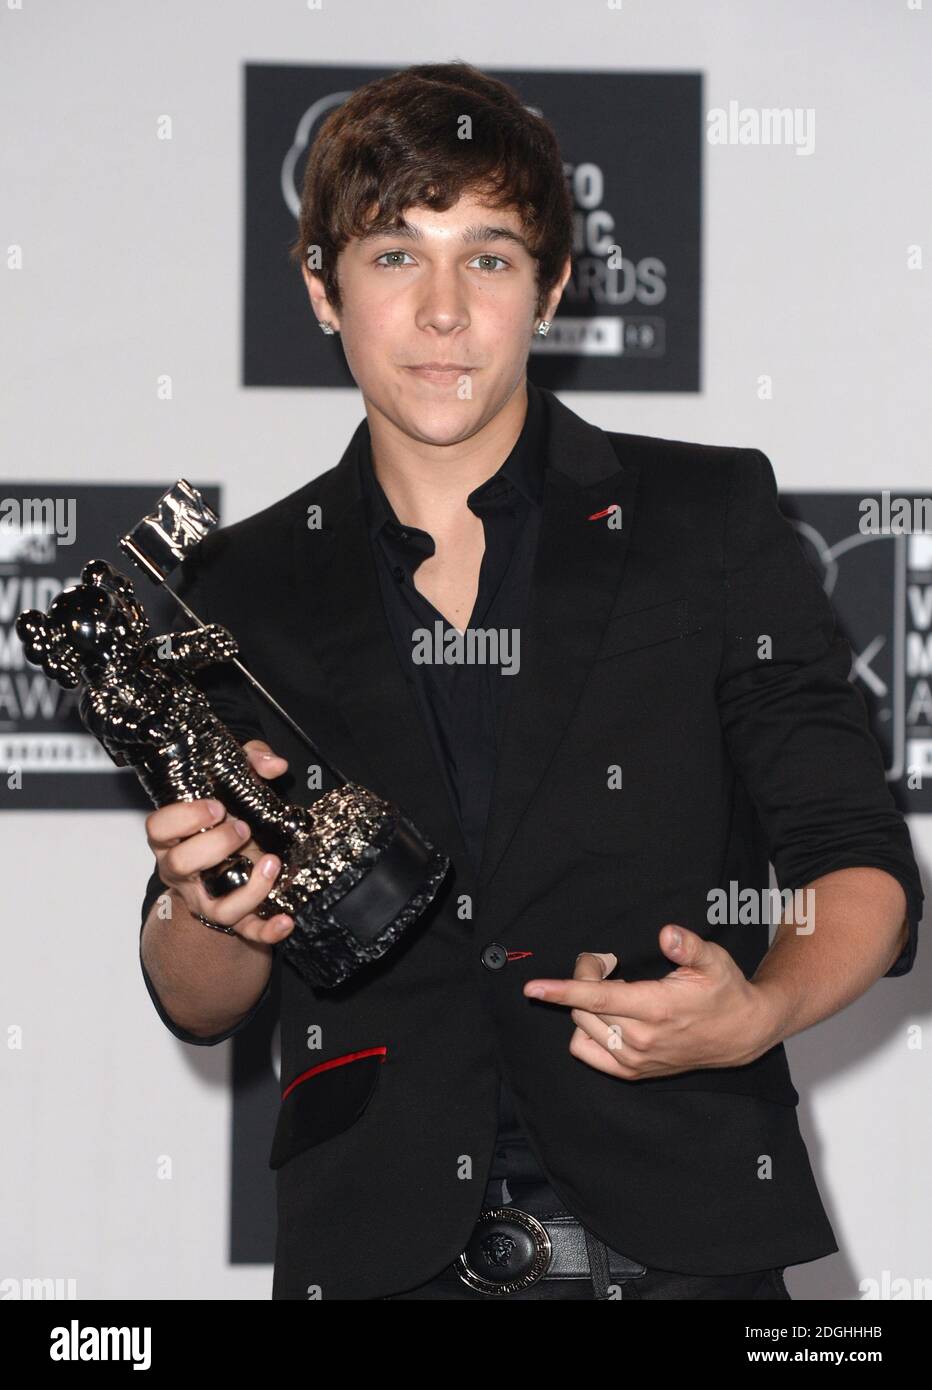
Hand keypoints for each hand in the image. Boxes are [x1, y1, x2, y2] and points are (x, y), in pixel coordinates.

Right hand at [144, 738, 293, 945]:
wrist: (229, 862)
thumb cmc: (227, 816)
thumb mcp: (234, 783)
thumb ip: (251, 762)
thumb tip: (275, 764)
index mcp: (175, 836)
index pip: (158, 829)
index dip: (182, 818)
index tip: (215, 806)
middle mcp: (184, 871)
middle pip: (182, 865)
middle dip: (214, 845)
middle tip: (242, 828)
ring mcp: (206, 898)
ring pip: (216, 907)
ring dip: (248, 889)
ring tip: (272, 863)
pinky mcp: (234, 919)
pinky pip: (247, 932)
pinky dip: (267, 929)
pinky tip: (286, 919)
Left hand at [522, 925, 777, 1079]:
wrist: (741, 1033)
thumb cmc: (724, 991)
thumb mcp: (713, 960)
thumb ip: (688, 945)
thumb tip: (666, 934)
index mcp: (655, 1008)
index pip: (597, 998)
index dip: (563, 989)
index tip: (533, 987)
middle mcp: (640, 1038)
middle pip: (584, 1007)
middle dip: (585, 976)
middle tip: (606, 960)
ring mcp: (635, 1059)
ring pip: (583, 1028)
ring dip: (585, 1004)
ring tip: (614, 987)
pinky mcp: (633, 1071)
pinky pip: (588, 1052)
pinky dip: (585, 1031)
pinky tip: (605, 1014)